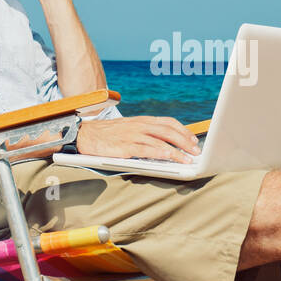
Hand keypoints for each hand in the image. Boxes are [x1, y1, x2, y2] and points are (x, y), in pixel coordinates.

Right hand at [74, 117, 201, 162]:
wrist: (84, 135)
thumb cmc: (108, 135)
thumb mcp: (129, 129)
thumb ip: (144, 133)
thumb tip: (163, 144)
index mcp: (142, 120)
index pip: (168, 122)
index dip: (182, 130)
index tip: (193, 140)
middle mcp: (140, 126)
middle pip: (169, 131)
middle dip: (185, 141)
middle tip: (196, 152)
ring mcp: (133, 135)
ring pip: (161, 142)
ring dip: (177, 151)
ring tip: (188, 160)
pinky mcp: (125, 147)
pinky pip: (147, 149)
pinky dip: (161, 154)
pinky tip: (170, 159)